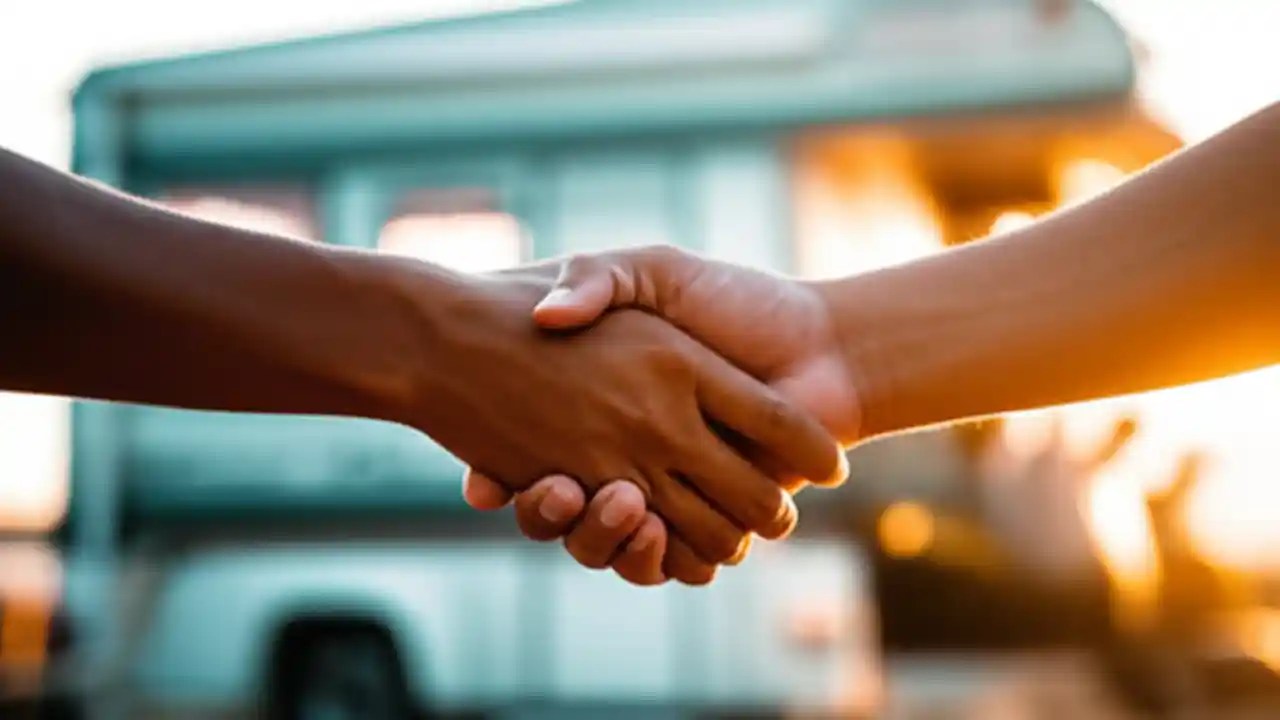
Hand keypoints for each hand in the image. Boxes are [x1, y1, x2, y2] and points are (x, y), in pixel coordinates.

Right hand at [463, 247, 860, 583]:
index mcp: (604, 407)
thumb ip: (596, 278)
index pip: (531, 450)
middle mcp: (630, 454)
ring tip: (621, 502)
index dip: (500, 473)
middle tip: (558, 487)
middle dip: (554, 513)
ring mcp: (665, 490)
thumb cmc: (738, 298)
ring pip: (612, 543)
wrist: (824, 345)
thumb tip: (545, 317)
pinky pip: (664, 561)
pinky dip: (653, 557)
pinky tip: (652, 527)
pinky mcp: (703, 522)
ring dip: (606, 537)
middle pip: (568, 510)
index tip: (487, 479)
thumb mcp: (651, 268)